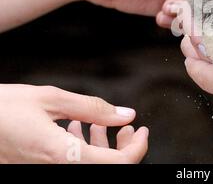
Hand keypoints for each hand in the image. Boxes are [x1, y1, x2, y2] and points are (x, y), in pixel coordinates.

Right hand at [0, 84, 147, 162]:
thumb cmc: (2, 107)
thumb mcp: (51, 99)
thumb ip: (93, 107)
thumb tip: (126, 115)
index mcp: (63, 155)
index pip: (118, 165)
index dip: (138, 149)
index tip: (142, 131)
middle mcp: (57, 169)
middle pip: (108, 168)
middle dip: (124, 147)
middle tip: (127, 126)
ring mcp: (47, 170)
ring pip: (90, 165)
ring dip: (103, 146)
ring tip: (99, 121)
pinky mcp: (39, 167)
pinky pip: (72, 163)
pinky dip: (83, 147)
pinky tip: (76, 126)